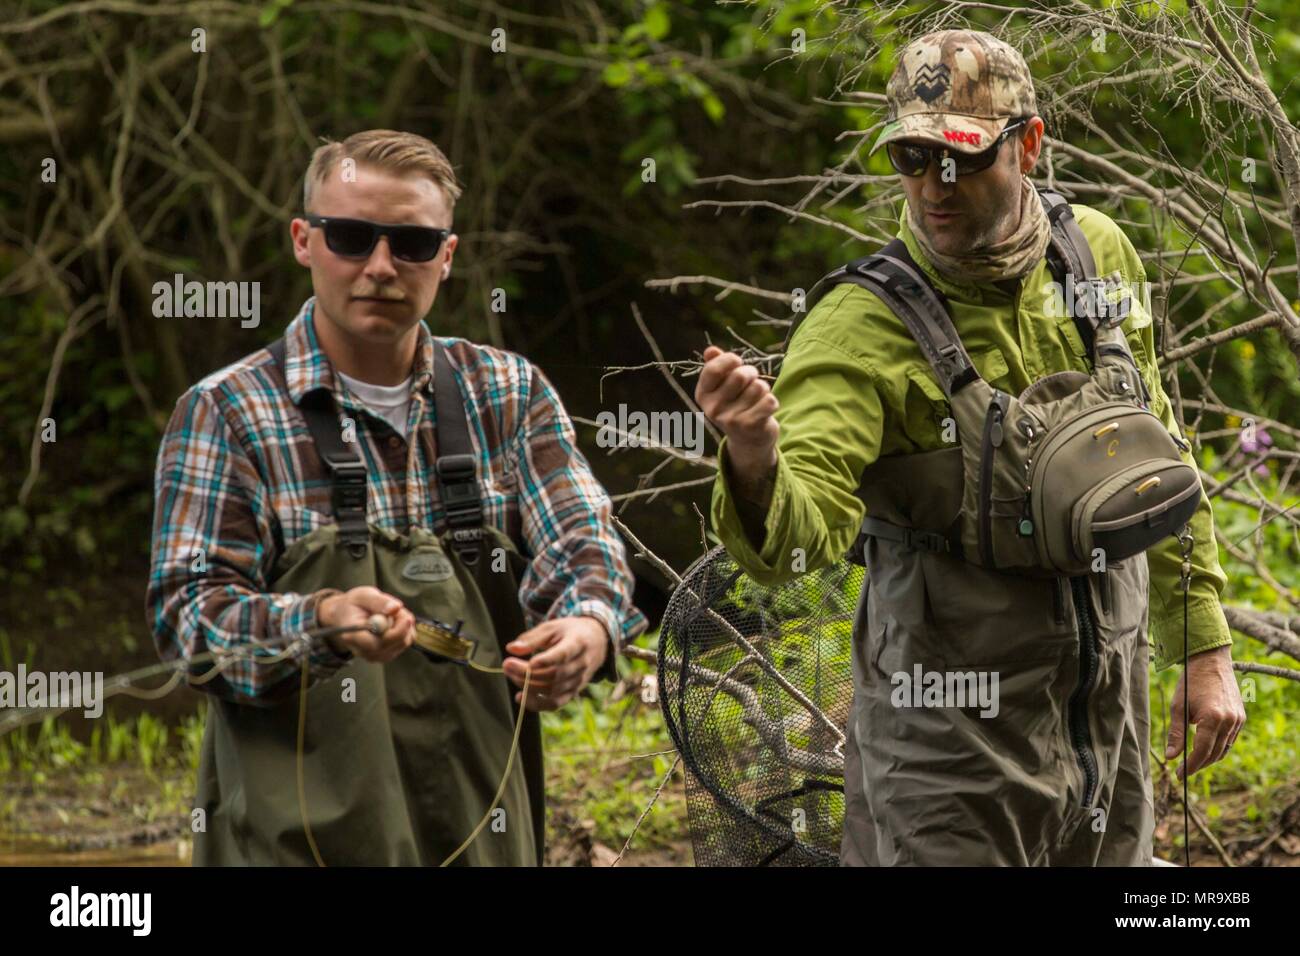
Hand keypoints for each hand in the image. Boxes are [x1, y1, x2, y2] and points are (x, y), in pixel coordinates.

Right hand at [316, 586, 414, 662]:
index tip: (406, 617)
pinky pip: (405, 642)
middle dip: (402, 624)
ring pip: (402, 642)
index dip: (395, 632)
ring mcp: (374, 656)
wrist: (346, 615)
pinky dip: (404, 630)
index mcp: (352, 636)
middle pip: (393, 644)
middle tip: (397, 609)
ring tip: (389, 613)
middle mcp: (362, 651)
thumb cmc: (354, 604)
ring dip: (403, 625)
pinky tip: (392, 622)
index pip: (377, 643)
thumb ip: (378, 601)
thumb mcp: (362, 596)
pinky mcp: (385, 655)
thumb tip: (396, 608)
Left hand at [501, 616, 608, 711]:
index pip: (563, 655)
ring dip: (527, 686)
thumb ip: (532, 638)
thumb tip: (512, 649)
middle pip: (553, 675)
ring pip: (551, 690)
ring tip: (511, 674)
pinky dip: (536, 704)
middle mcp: (581, 664)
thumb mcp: (553, 627)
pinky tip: (520, 697)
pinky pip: (555, 703)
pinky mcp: (574, 692)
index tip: (529, 663)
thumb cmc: (570, 632)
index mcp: (578, 643)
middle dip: (526, 673)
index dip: (546, 661)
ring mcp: (579, 680)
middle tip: (507, 664)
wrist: (596, 642)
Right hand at [695, 345, 778, 485]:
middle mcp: (713, 409)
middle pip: (740, 375)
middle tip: (751, 382)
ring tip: (756, 399)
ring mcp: (731, 419)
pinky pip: (769, 400)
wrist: (748, 440)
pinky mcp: (750, 426)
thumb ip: (716, 366)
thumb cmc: (736, 404)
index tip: (737, 362)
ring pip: (758, 387)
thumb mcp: (722, 386)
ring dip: (763, 389)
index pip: (713, 369)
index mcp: (703, 395)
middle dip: (752, 373)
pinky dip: (771, 402)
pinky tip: (764, 410)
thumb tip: (711, 350)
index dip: (729, 360)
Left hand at [1164, 645, 1245, 779]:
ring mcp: (1238, 720)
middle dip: (1198, 765)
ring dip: (1209, 758)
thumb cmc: (1190, 683)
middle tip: (1183, 772)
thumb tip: (1171, 757)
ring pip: (1224, 749)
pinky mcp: (1241, 717)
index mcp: (1212, 718)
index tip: (1180, 775)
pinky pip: (1230, 740)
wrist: (1211, 662)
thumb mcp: (1178, 707)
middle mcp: (1229, 721)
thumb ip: (1176, 733)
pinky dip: (1218, 747)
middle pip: (1214, 753)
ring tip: (1192, 763)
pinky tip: (1205, 749)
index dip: (1190, 765)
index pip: (1202, 750)